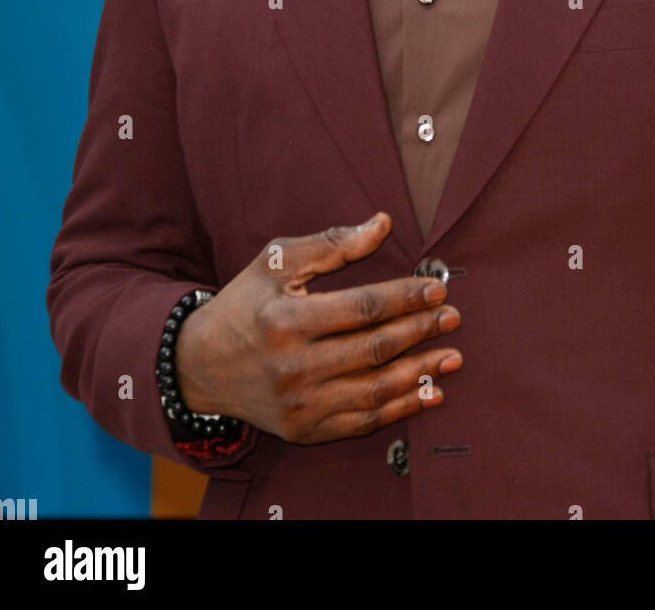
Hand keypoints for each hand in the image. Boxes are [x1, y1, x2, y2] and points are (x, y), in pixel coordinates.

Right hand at [175, 212, 461, 442]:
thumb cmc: (245, 304)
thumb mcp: (277, 262)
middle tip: (454, 317)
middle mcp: (294, 365)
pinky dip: (401, 409)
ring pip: (375, 389)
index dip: (406, 297)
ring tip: (453, 356)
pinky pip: (363, 422)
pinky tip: (430, 393)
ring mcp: (299, 403)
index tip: (437, 288)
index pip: (363, 307)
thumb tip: (382, 224)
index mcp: (287, 319)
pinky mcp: (304, 429)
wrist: (200, 364)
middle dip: (421, 331)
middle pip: (375, 348)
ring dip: (421, 373)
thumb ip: (332, 244)